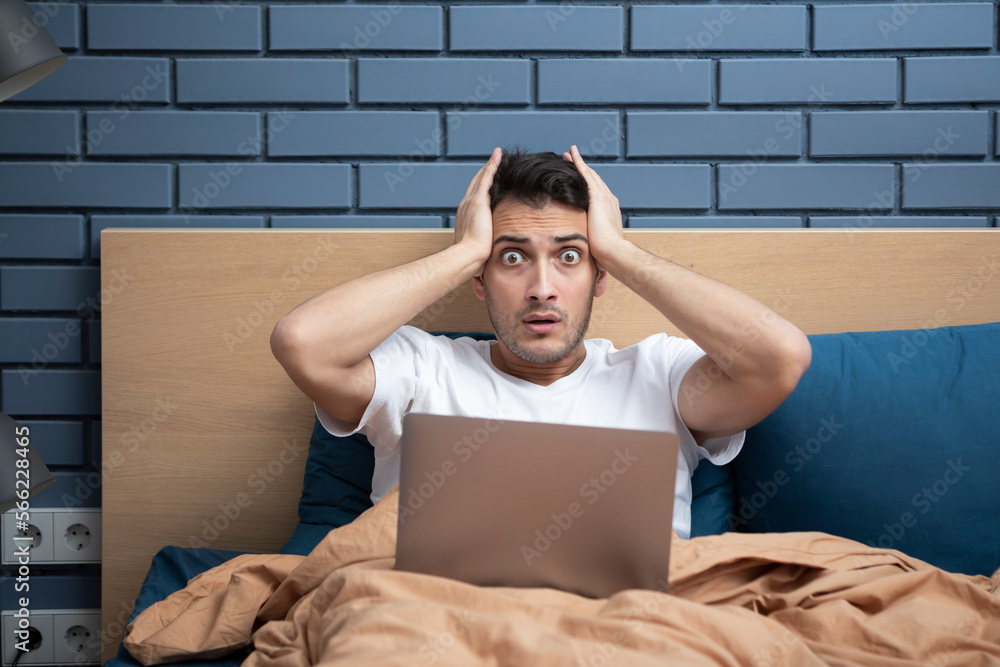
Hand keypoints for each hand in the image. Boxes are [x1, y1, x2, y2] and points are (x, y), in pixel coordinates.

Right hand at [454, 147, 500, 276]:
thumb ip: (483, 248)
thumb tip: (489, 258)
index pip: (474, 198)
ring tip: (497, 155)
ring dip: (489, 166)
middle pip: (476, 184)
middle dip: (484, 173)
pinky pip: (487, 177)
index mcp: (465, 218)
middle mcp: (465, 206)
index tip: (486, 182)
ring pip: (481, 178)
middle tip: (493, 162)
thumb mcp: (479, 250)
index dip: (480, 188)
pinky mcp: (478, 200)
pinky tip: (498, 155)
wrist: (467, 256)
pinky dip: (492, 164)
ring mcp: (470, 202)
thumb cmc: (473, 258)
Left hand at [561, 145, 625, 269]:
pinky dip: (578, 163)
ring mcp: (604, 197)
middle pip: (593, 180)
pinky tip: (570, 155)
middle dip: (582, 170)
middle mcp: (608, 200)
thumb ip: (590, 241)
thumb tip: (582, 250)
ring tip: (568, 154)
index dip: (586, 184)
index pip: (596, 193)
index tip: (578, 179)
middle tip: (571, 159)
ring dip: (578, 163)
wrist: (614, 252)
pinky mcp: (597, 196)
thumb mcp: (596, 244)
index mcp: (608, 211)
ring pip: (589, 175)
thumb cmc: (606, 254)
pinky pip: (585, 174)